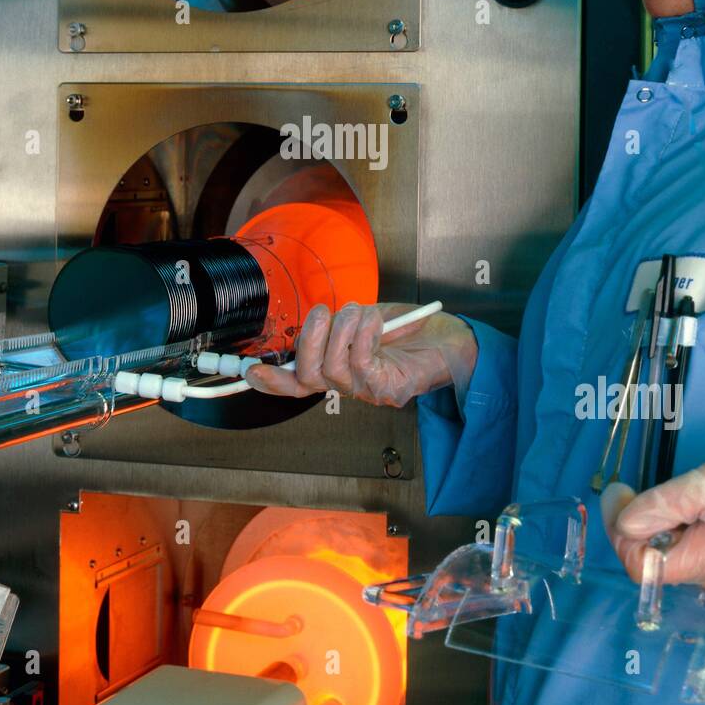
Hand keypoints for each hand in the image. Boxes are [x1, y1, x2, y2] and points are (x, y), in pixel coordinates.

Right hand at [243, 302, 478, 408]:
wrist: (455, 339)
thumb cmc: (411, 329)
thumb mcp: (364, 320)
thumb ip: (338, 324)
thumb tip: (315, 320)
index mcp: (337, 369)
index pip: (296, 383)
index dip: (270, 381)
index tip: (249, 372)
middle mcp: (348, 386)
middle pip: (306, 375)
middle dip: (309, 338)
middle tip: (324, 312)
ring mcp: (367, 391)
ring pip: (331, 366)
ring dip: (342, 328)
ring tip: (361, 313)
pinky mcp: (388, 390)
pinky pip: (360, 362)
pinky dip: (362, 333)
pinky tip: (375, 322)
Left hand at [601, 438, 704, 593]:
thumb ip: (663, 504)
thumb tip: (623, 523)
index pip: (641, 566)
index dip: (618, 531)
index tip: (617, 494)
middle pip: (653, 561)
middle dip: (634, 525)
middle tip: (632, 489)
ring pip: (670, 557)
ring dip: (656, 527)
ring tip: (666, 495)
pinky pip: (690, 555)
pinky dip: (677, 531)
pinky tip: (688, 509)